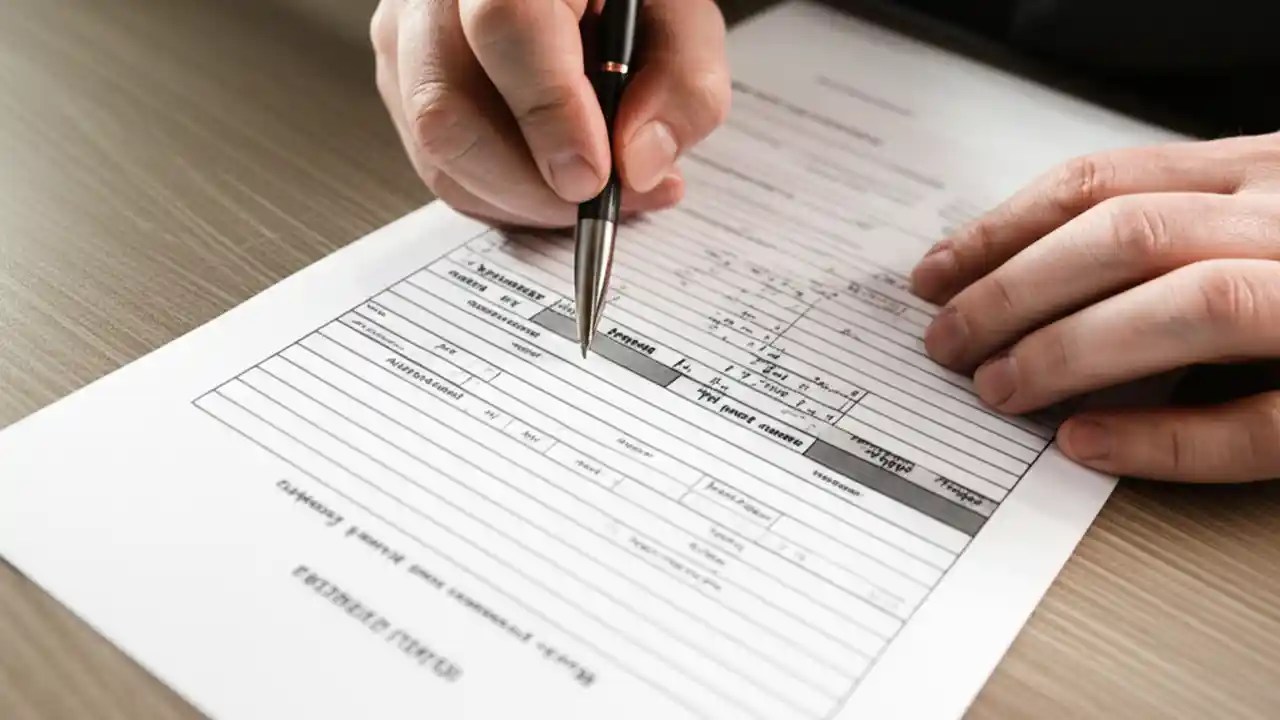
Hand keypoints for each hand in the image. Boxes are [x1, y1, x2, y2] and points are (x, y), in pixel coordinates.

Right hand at [370, 0, 730, 227]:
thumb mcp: (681, 18)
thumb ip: (683, 85)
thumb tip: (636, 166)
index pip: (506, 26)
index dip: (549, 113)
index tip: (594, 177)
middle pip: (446, 107)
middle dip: (532, 184)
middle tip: (602, 202)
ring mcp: (407, 38)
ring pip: (437, 152)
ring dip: (524, 199)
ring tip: (596, 192)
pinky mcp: (402, 85)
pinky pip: (440, 168)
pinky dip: (503, 196)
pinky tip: (556, 183)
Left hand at [910, 132, 1279, 482]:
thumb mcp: (1256, 220)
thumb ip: (1172, 231)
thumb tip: (1016, 277)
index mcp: (1262, 176)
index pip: (1107, 184)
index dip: (1004, 230)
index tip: (934, 275)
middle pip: (1132, 235)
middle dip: (1017, 290)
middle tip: (948, 342)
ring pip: (1197, 304)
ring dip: (1074, 348)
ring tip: (999, 388)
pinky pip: (1259, 422)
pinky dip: (1164, 436)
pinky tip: (1084, 441)